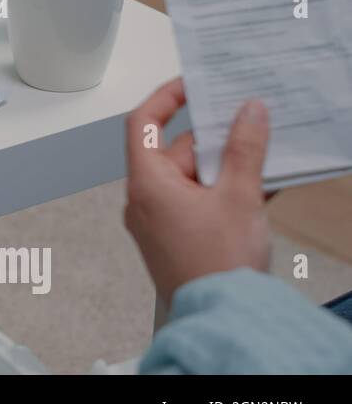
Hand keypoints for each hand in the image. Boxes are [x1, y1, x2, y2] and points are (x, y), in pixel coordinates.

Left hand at [124, 78, 270, 302]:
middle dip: (213, 140)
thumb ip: (244, 148)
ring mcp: (157, 221)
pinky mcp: (174, 238)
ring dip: (224, 168)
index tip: (193, 84)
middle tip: (249, 125)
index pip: (142, 123)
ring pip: (190, 178)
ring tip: (262, 159)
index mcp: (146, 184)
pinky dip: (222, 191)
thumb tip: (249, 112)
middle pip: (174, 151)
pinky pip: (196, 201)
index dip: (166, 97)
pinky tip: (258, 188)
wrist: (223, 319)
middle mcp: (144, 200)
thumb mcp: (239, 196)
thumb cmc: (218, 266)